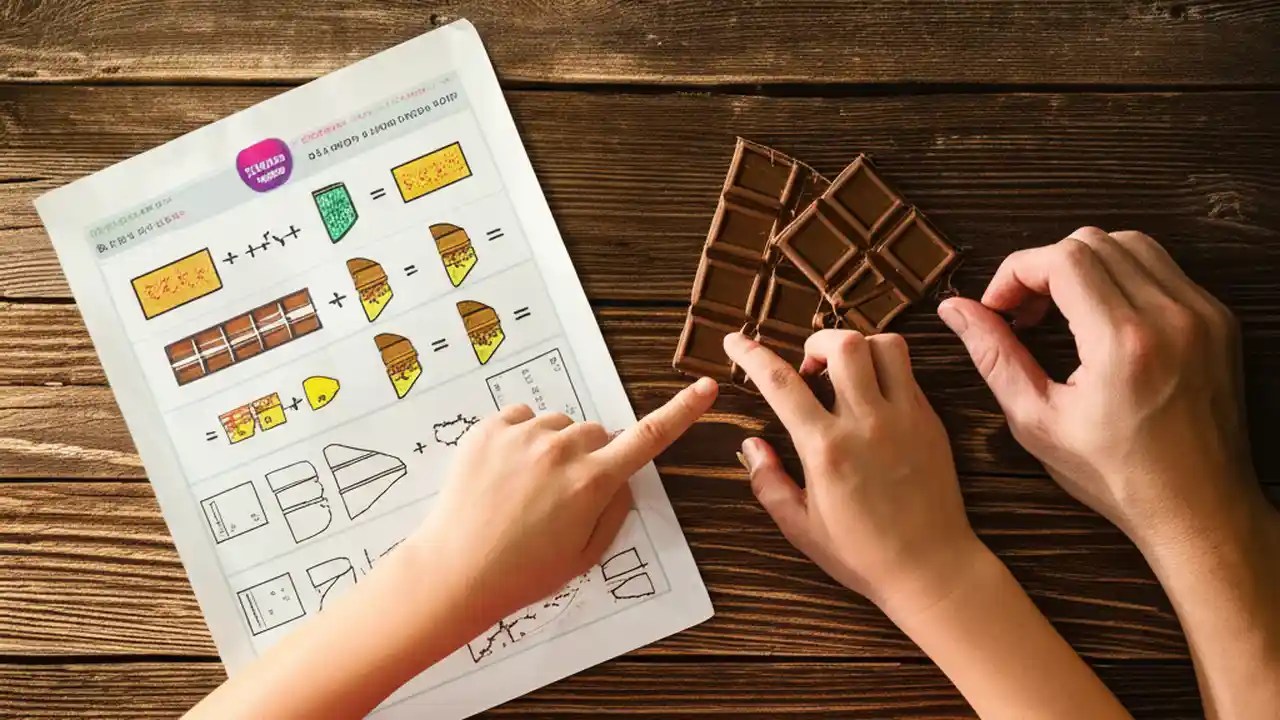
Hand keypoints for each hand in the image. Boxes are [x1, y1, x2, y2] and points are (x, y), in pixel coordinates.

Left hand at [407, 377, 717, 630]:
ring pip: (557, 425)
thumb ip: (613, 510)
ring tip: (525, 488)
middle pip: (596, 433)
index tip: (706, 388)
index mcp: (593, 482)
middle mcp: (562, 449)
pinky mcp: (489, 429)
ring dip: (552, 446)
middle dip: (590, 455)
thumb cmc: (522, 573)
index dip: (683, 412)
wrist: (453, 572)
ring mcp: (523, 435)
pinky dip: (520, 437)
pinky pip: (520, 417)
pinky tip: (505, 473)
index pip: (650, 438)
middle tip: (561, 494)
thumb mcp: (584, 555)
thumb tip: (621, 479)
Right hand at [725, 330, 984, 616]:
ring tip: (844, 374)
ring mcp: (905, 418)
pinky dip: (884, 369)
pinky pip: (908, 372)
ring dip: (858, 347)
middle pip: (844, 343)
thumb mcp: (800, 527)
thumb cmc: (862, 553)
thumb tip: (751, 444)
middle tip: (808, 369)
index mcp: (827, 449)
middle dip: (817, 342)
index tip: (736, 340)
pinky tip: (870, 397)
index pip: (781, 382)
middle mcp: (867, 423)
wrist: (931, 568)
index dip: (752, 353)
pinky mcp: (930, 421)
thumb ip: (769, 481)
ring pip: (886, 345)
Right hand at [938, 227, 1263, 548]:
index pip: (1062, 258)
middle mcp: (1171, 317)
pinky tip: (1101, 321)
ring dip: (1084, 266)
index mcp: (1123, 342)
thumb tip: (955, 309)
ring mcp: (1203, 314)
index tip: (999, 306)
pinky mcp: (1219, 320)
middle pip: (1092, 242)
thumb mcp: (1037, 421)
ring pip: (1130, 244)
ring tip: (1061, 311)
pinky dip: (1122, 279)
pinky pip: (1163, 269)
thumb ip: (993, 356)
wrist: (1199, 509)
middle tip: (1025, 313)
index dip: (1016, 272)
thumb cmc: (1118, 477)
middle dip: (1045, 267)